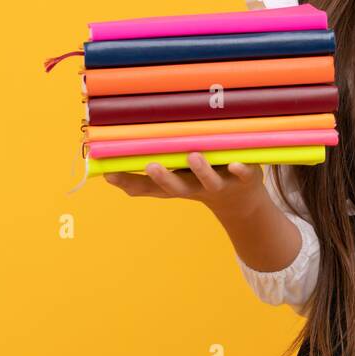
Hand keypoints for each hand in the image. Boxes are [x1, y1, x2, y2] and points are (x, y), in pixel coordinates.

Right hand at [104, 152, 266, 216]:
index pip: (147, 188)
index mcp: (175, 185)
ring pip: (209, 181)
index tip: (109, 173)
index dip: (128, 182)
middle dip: (163, 178)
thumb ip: (149, 167)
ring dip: (201, 170)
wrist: (242, 200)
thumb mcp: (174, 176)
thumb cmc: (199, 179)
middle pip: (176, 187)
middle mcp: (195, 188)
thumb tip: (109, 156)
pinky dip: (240, 170)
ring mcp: (220, 184)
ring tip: (193, 156)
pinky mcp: (245, 179)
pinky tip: (235, 164)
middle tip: (150, 166)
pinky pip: (244, 175)